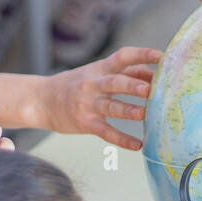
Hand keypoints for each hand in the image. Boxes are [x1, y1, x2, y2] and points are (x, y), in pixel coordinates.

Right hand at [41, 45, 159, 150]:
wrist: (41, 100)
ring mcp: (88, 104)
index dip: (141, 55)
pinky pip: (106, 132)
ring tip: (144, 114)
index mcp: (99, 69)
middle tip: (150, 88)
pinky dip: (122, 140)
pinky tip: (137, 145)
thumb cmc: (75, 85)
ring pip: (110, 107)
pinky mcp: (85, 123)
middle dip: (132, 84)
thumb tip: (154, 74)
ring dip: (128, 110)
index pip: (122, 57)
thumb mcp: (96, 72)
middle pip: (115, 82)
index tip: (160, 56)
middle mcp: (93, 84)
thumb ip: (123, 72)